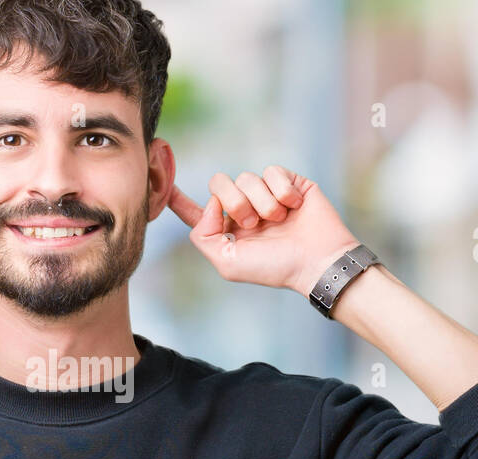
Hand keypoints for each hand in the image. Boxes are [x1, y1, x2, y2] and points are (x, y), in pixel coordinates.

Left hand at [167, 165, 358, 296]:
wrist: (317, 260)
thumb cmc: (276, 268)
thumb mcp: (228, 264)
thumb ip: (203, 236)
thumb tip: (210, 203)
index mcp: (227, 230)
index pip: (196, 211)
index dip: (178, 198)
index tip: (159, 180)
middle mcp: (245, 209)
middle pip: (220, 183)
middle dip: (234, 202)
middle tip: (252, 224)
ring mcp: (267, 194)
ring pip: (247, 177)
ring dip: (262, 203)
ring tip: (279, 220)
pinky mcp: (289, 182)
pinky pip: (272, 171)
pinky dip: (282, 192)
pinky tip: (294, 207)